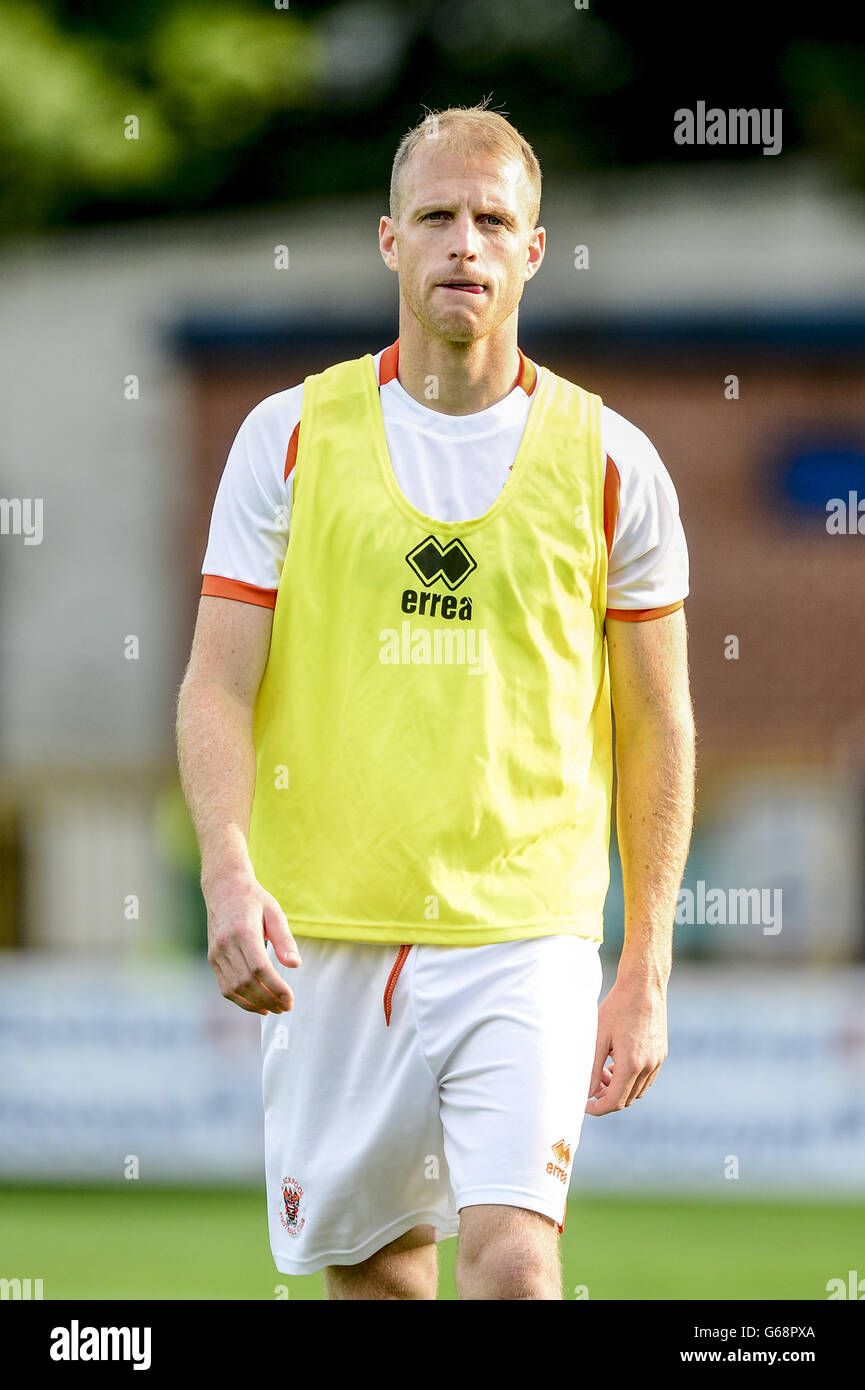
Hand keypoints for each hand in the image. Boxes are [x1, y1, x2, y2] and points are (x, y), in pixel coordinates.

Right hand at [205, 873, 300, 1014]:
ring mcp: (216, 953)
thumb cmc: (254, 900)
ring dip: (256, 1004)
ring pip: (234, 989)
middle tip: (287, 1007)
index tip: (290, 998)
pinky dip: (241, 1000)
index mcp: (243, 931)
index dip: (275, 987)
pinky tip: (258, 1005)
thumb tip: (295, 965)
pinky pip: (225, 987)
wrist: (224, 888)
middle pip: (247, 982)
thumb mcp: (274, 913)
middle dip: (269, 999)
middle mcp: (226, 944)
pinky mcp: (212, 959)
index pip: (259, 968)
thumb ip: (285, 940)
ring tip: (275, 1008)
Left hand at [585, 973, 667, 1114]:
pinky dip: (632, 1079)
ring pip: (638, 1090)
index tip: (585, 1105)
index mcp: (631, 1064)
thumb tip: (588, 1093)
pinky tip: (618, 1062)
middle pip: (627, 1099)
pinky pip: (647, 1078)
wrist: (643, 986)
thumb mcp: (599, 1037)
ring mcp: (657, 1060)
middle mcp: (648, 1066)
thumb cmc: (617, 1007)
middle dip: (607, 1097)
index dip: (598, 1108)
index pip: (615, 1101)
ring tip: (605, 1070)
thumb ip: (593, 1068)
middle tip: (593, 1084)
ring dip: (620, 1088)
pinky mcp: (661, 1053)